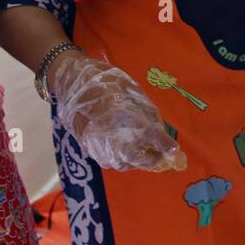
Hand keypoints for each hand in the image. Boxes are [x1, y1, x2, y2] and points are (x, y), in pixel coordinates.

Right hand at [50, 52, 186, 172]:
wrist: (70, 81)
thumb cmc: (103, 81)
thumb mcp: (131, 90)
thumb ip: (146, 112)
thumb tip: (159, 131)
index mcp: (124, 117)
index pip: (151, 137)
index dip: (164, 145)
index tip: (174, 150)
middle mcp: (111, 135)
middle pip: (138, 159)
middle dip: (152, 157)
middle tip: (161, 153)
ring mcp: (98, 145)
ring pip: (124, 163)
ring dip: (137, 160)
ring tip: (145, 152)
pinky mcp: (88, 148)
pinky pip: (110, 160)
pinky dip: (122, 159)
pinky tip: (127, 150)